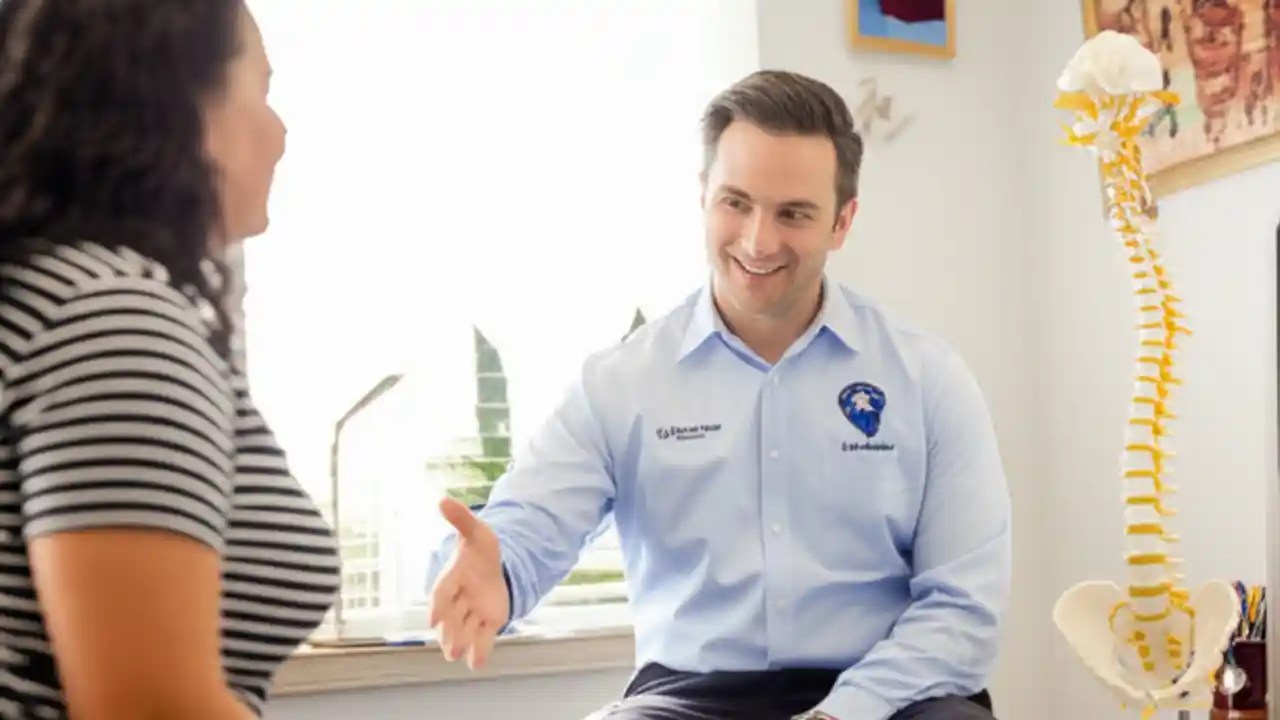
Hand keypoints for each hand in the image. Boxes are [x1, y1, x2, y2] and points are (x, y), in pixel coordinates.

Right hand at [428, 497, 509, 668]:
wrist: (494, 569)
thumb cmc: (480, 551)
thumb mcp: (476, 532)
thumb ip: (461, 519)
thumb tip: (443, 500)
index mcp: (451, 580)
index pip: (441, 594)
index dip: (438, 605)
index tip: (434, 617)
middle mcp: (458, 602)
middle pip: (450, 619)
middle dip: (448, 631)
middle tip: (445, 644)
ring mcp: (472, 615)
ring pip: (463, 633)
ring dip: (459, 643)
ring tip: (454, 654)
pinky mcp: (487, 625)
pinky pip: (481, 642)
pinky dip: (478, 653)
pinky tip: (476, 663)